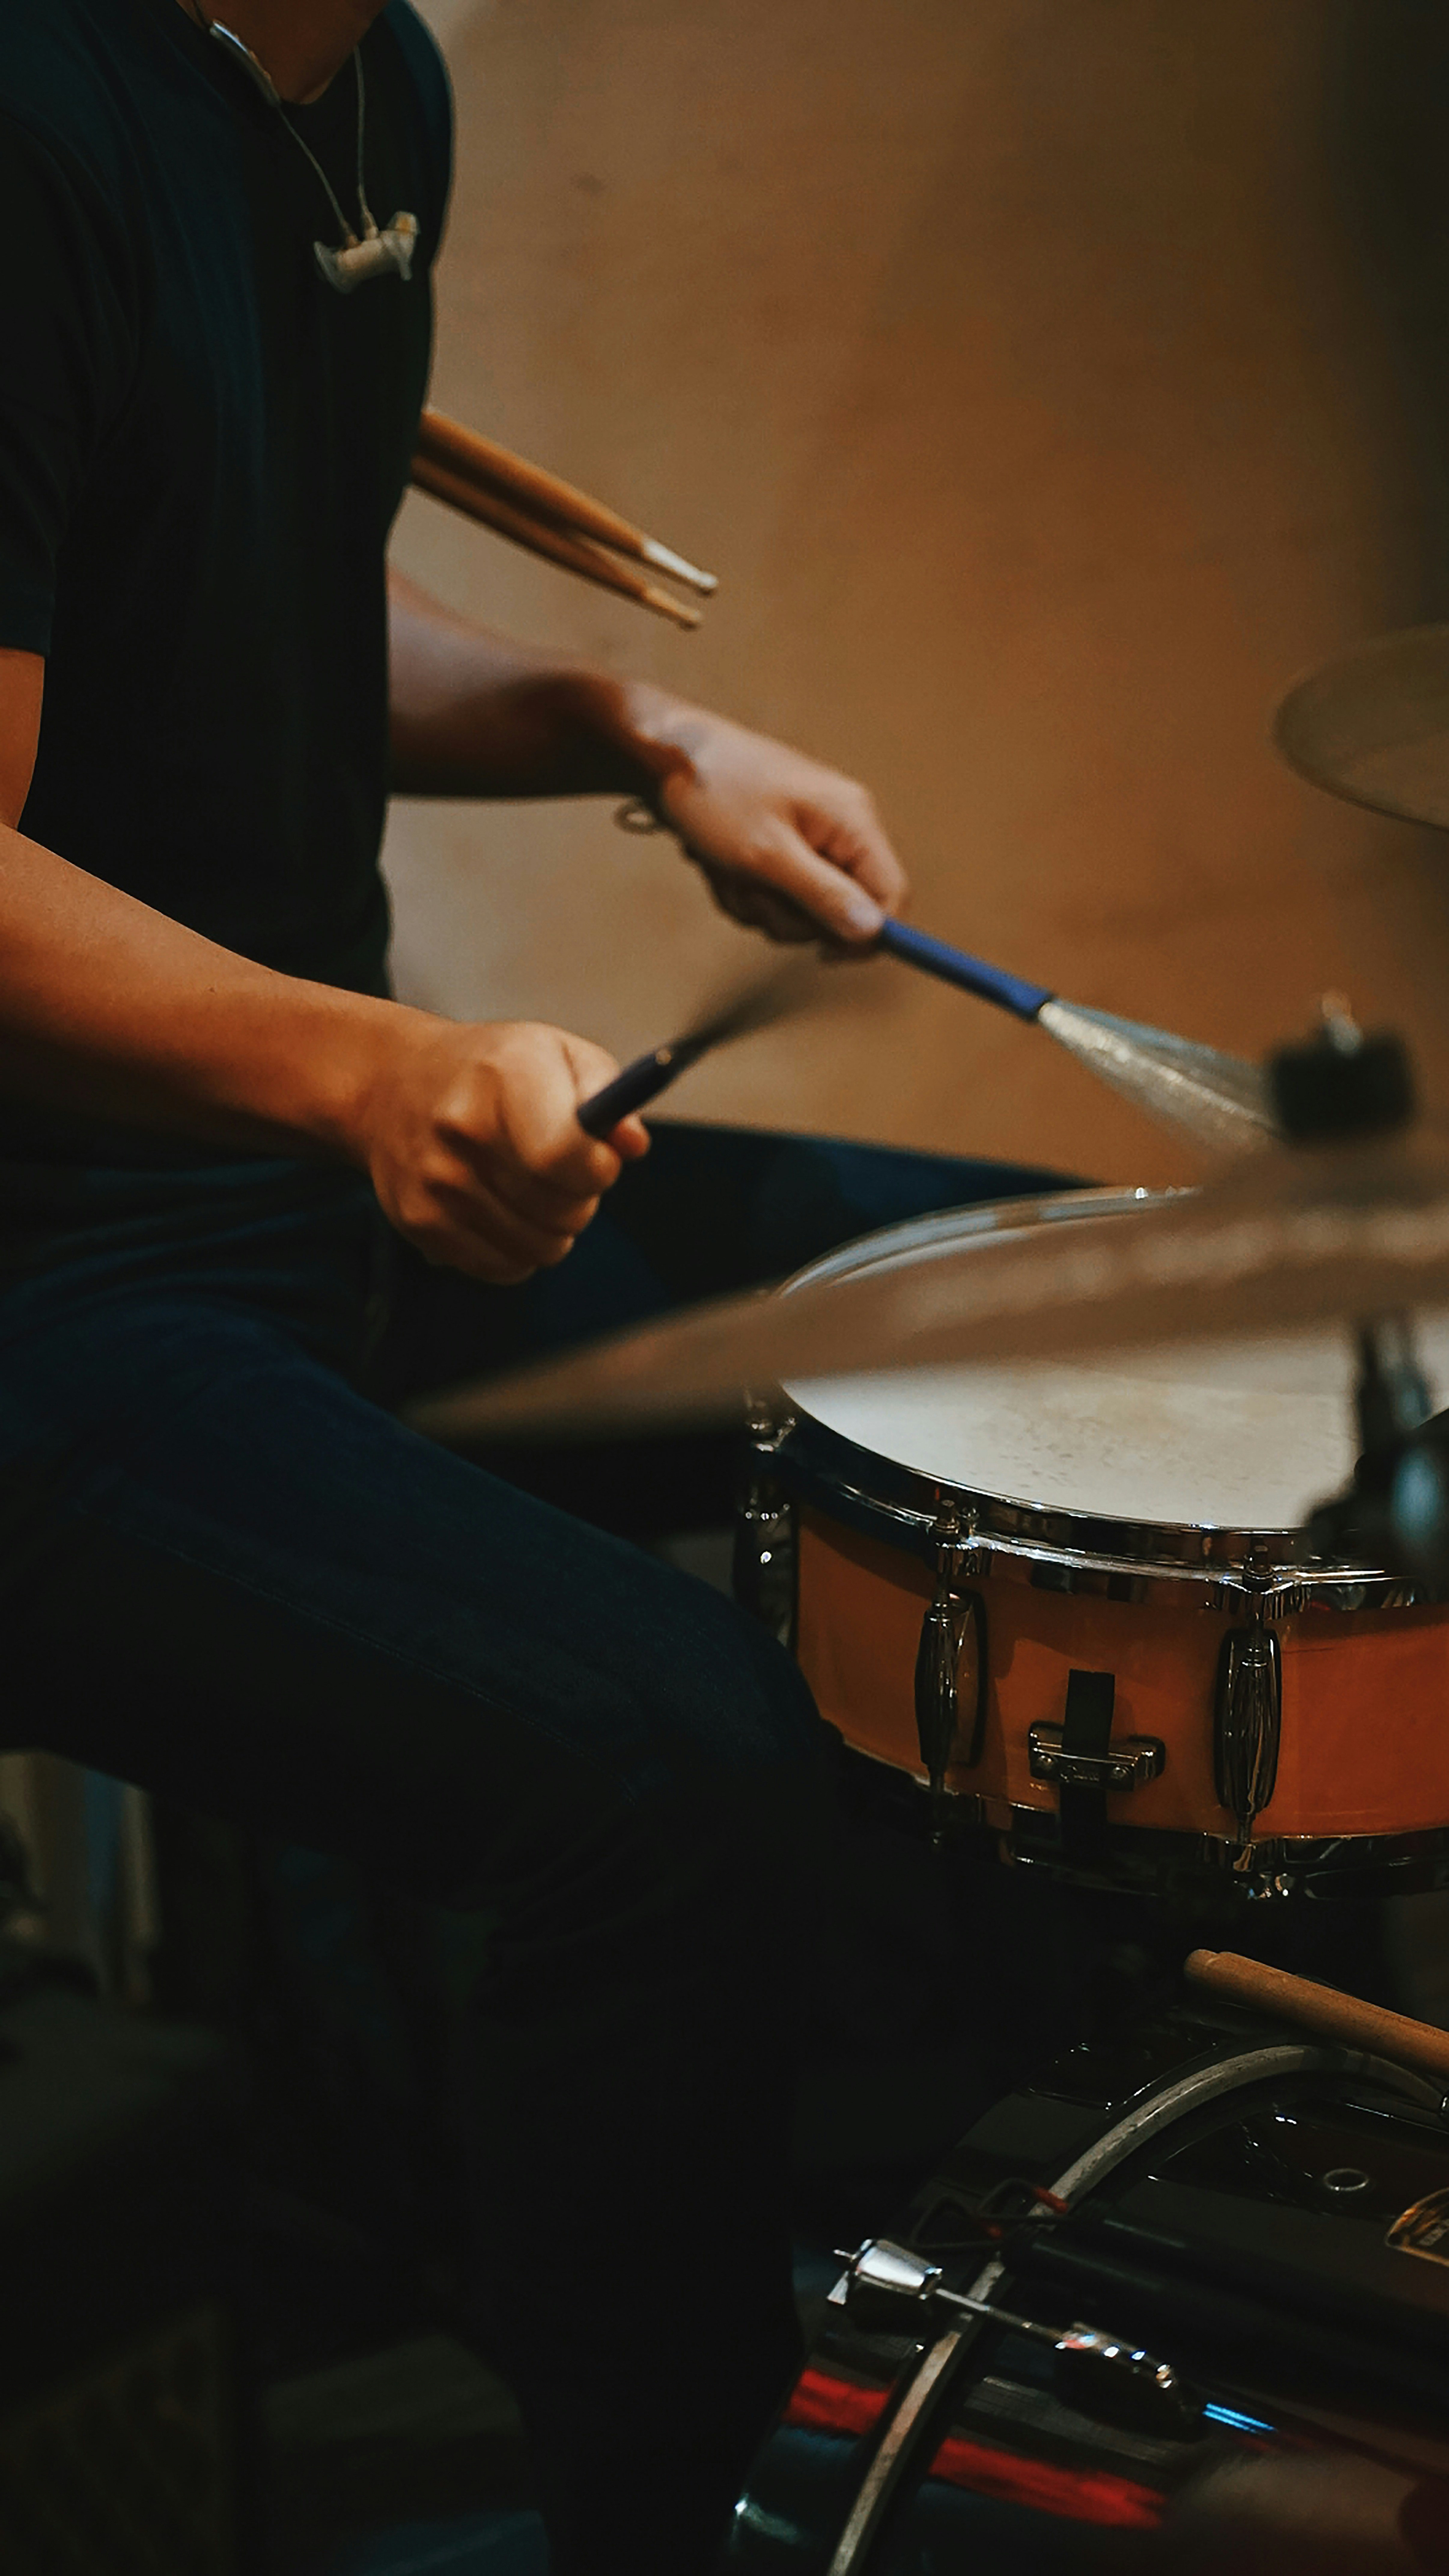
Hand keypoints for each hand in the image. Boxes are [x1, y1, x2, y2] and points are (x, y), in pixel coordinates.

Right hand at [354, 1014, 647, 1282]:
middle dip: (580, 1197)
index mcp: (504, 1078)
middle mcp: (461, 1130)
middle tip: (560, 1167)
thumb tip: (632, 1144)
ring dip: (553, 1227)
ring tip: (530, 1187)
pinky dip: (517, 1249)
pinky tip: (502, 1208)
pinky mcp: (418, 1222)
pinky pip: (504, 1267)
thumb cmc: (493, 1070)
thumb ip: (606, 1092)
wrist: (392, 1084)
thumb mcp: (557, 1053)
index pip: (566, 1156)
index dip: (598, 1169)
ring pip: (541, 1249)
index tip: (598, 1159)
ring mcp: (435, 1181)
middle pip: (564, 1210)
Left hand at [649, 712, 907, 948]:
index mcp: (851, 820)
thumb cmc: (715, 793)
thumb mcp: (767, 854)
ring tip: (727, 871)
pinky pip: (775, 895)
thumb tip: (873, 932)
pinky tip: (719, 866)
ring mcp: (810, 838)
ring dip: (759, 904)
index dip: (865, 935)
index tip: (822, 955)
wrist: (665, 758)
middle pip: (841, 911)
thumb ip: (823, 894)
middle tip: (750, 890)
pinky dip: (744, 890)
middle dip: (789, 915)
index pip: (890, 894)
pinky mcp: (782, 847)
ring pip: (801, 909)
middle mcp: (839, 829)